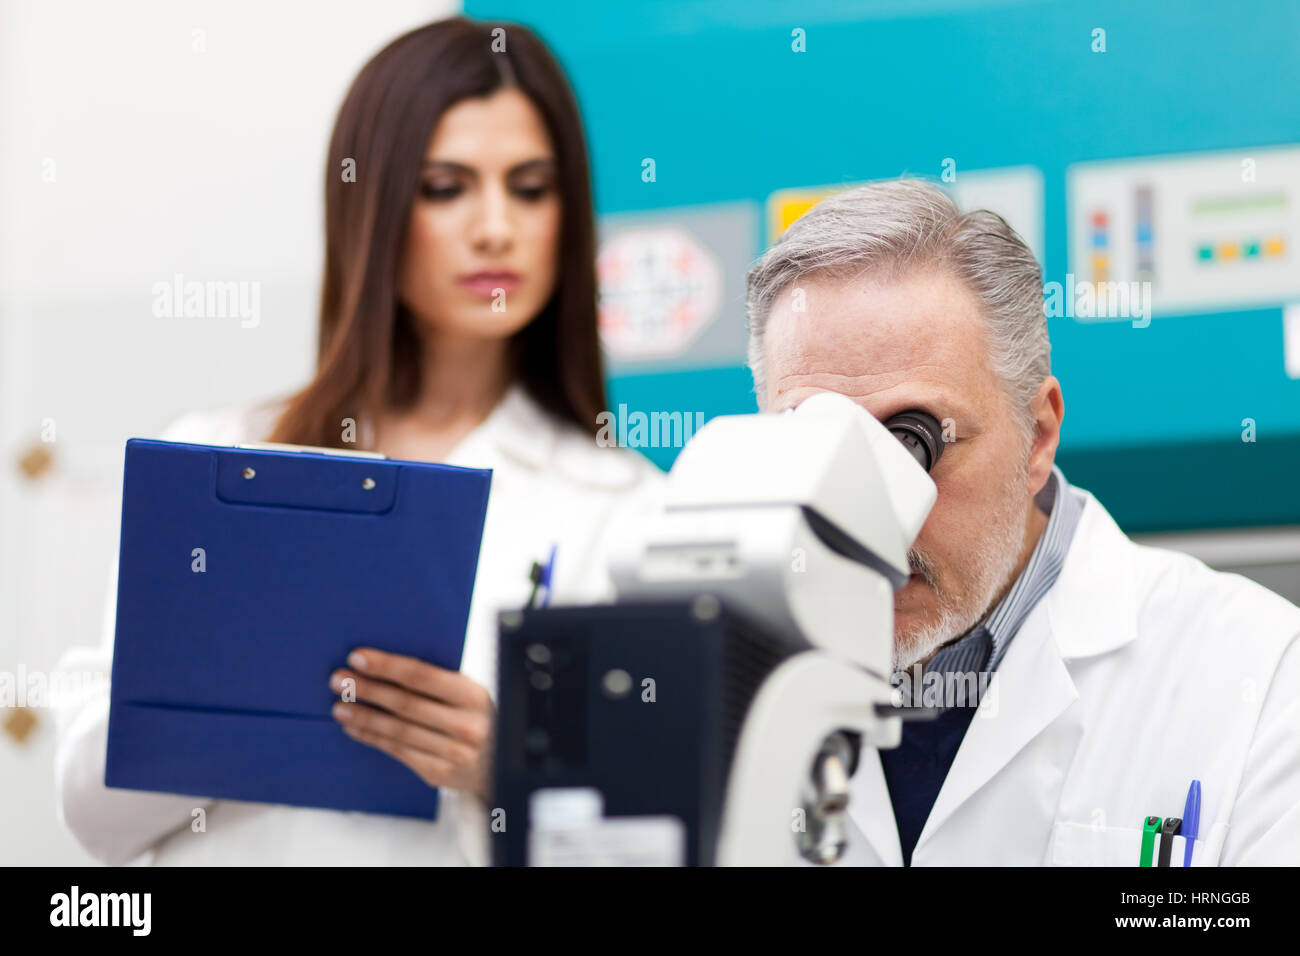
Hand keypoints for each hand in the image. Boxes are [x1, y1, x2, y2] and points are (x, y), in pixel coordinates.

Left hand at [329, 648, 494, 801]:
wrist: (500, 762)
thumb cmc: (473, 717)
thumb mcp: (467, 694)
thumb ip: (437, 681)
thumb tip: (382, 663)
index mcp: (473, 694)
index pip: (422, 676)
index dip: (386, 666)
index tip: (357, 657)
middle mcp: (467, 724)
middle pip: (405, 703)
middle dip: (367, 690)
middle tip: (338, 680)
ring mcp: (455, 752)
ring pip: (398, 730)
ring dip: (364, 717)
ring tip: (339, 706)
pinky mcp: (440, 773)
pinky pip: (398, 752)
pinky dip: (373, 738)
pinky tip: (355, 728)